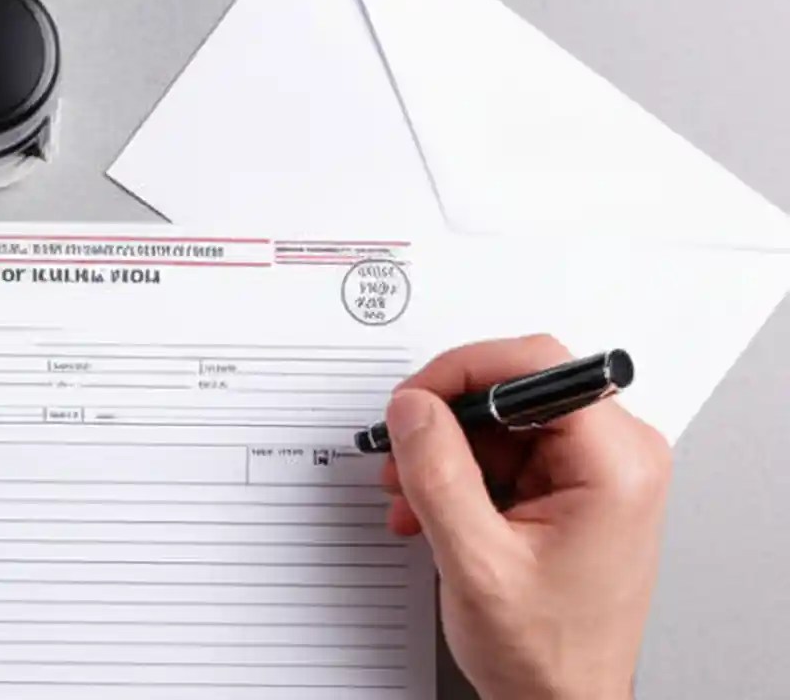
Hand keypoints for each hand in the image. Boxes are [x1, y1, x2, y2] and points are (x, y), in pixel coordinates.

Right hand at [381, 336, 670, 699]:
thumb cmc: (547, 653)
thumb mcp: (477, 563)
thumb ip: (439, 475)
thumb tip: (413, 409)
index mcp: (617, 465)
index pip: (538, 366)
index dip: (464, 372)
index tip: (414, 401)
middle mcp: (617, 456)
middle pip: (515, 389)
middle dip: (446, 422)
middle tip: (402, 452)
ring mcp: (594, 470)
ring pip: (500, 421)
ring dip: (444, 455)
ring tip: (411, 498)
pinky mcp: (571, 486)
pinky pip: (503, 452)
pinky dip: (459, 475)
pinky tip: (431, 510)